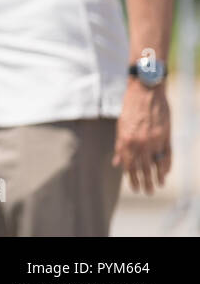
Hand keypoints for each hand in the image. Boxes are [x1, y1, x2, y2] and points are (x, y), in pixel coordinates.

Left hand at [113, 79, 170, 193]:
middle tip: (146, 192)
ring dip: (156, 177)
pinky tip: (165, 173)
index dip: (131, 177)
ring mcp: (154, 140)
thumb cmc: (130, 107)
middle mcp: (140, 142)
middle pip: (142, 168)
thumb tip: (116, 163)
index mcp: (126, 140)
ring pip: (156, 164)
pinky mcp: (166, 136)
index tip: (133, 186)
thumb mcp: (120, 125)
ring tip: (157, 187)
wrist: (146, 90)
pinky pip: (167, 155)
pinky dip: (166, 165)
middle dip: (143, 182)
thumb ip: (119, 145)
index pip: (128, 165)